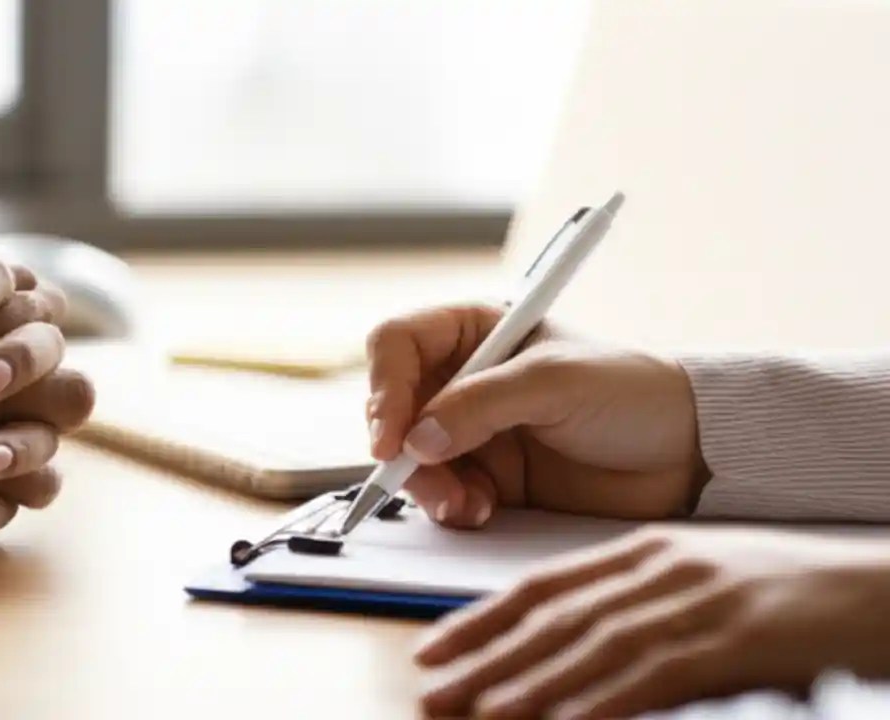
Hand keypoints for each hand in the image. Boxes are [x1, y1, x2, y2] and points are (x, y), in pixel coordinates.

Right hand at [365, 304, 708, 528]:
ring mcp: (470, 430)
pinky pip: (439, 494)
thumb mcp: (556, 383)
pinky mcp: (486, 476)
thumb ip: (481, 405)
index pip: (397, 345)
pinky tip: (483, 510)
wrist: (686, 456)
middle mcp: (463, 377)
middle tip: (422, 478)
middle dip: (401, 448)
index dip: (385, 388)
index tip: (391, 436)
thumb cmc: (633, 393)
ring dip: (424, 485)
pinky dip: (450, 507)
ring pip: (409, 457)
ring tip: (465, 503)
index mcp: (474, 330)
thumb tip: (417, 440)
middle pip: (392, 407)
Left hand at [413, 527, 889, 718]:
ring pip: (592, 645)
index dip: (481, 616)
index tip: (433, 644)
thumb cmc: (794, 591)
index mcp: (645, 551)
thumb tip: (571, 648)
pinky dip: (605, 699)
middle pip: (553, 617)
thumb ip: (636, 605)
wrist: (880, 588)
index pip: (542, 584)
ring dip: (530, 681)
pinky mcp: (736, 636)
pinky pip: (655, 672)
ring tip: (480, 710)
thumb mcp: (701, 582)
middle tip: (433, 688)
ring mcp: (697, 600)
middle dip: (486, 656)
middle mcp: (660, 569)